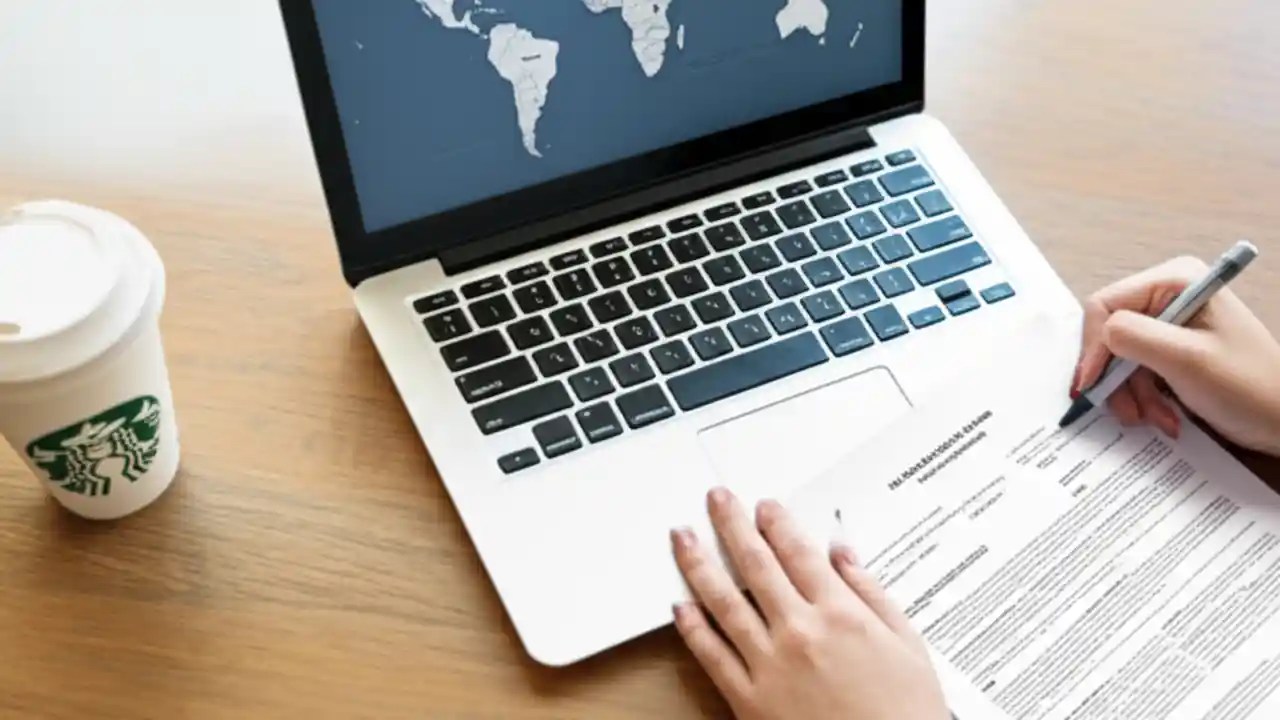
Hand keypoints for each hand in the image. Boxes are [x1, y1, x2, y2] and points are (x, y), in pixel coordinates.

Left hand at [670, 488, 947, 719]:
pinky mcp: (749, 699)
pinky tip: (680, 605)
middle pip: (756, 565)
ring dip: (699, 564)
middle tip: (716, 499)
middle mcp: (800, 631)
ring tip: (682, 536)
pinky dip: (693, 627)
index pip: (798, 553)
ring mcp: (770, 665)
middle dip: (731, 525)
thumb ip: (873, 594)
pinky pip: (712, 655)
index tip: (764, 506)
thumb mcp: (908, 646)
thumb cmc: (905, 713)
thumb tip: (844, 554)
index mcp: (841, 614)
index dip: (777, 523)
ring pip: (723, 602)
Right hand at [1075, 256, 1279, 454]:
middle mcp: (1170, 294)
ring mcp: (1171, 322)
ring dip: (1133, 395)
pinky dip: (1145, 398)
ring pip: (1120, 358)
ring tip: (1159, 419)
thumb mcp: (1186, 360)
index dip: (1094, 347)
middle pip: (1110, 334)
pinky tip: (1167, 416)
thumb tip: (1098, 336)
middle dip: (1118, 379)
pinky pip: (1136, 371)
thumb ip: (1134, 337)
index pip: (1106, 305)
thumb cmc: (1248, 387)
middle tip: (1133, 413)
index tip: (1093, 387)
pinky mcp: (1173, 348)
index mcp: (1175, 281)